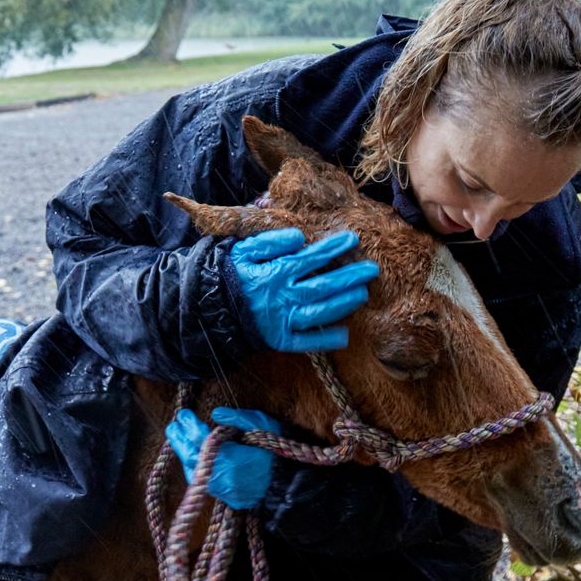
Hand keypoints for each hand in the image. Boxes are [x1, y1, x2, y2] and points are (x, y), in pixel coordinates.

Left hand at [164, 407, 282, 509]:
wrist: (290, 484)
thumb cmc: (277, 452)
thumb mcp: (261, 426)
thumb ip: (236, 418)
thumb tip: (214, 414)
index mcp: (229, 457)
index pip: (200, 437)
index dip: (190, 424)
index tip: (184, 414)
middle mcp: (220, 476)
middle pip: (191, 456)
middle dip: (180, 440)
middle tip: (173, 426)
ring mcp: (222, 489)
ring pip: (194, 472)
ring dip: (186, 455)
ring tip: (179, 441)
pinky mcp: (226, 497)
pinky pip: (204, 483)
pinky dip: (196, 469)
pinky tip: (194, 459)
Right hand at [228, 228, 377, 352]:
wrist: (208, 309)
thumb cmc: (229, 275)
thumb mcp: (243, 250)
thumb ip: (271, 242)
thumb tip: (299, 238)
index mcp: (275, 274)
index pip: (311, 259)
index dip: (333, 248)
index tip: (352, 239)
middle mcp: (283, 298)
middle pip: (323, 287)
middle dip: (349, 277)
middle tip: (371, 270)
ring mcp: (283, 321)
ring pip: (320, 313)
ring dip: (344, 303)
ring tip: (362, 293)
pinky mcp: (280, 340)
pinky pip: (307, 342)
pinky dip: (326, 339)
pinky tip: (344, 334)